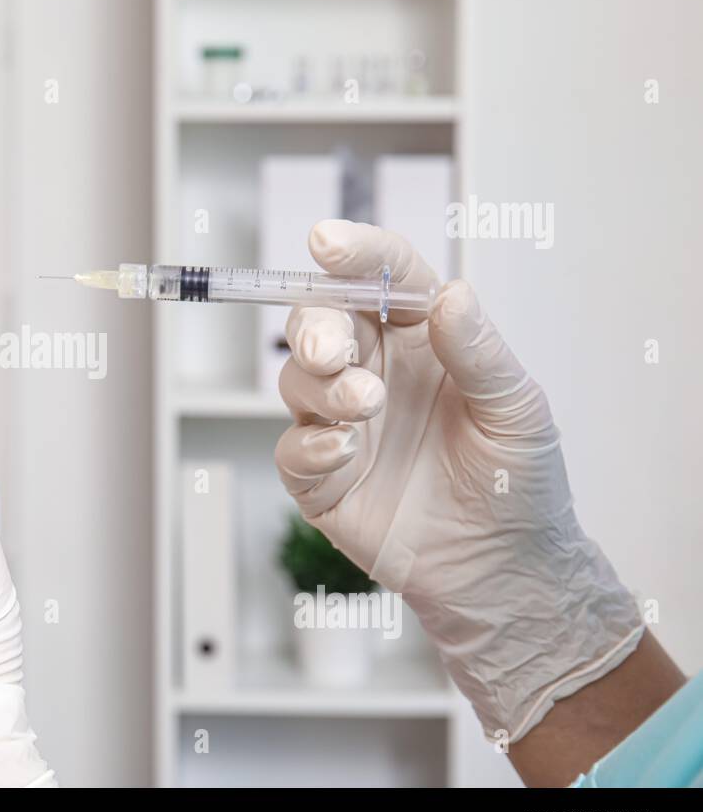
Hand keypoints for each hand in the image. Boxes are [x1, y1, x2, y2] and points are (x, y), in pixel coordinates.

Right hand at [275, 220, 642, 740]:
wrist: (504, 569)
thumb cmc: (519, 481)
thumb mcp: (518, 410)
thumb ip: (480, 352)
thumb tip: (452, 294)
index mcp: (423, 341)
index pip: (382, 278)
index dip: (354, 254)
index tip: (327, 242)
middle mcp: (375, 372)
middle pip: (320, 323)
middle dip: (315, 326)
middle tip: (332, 350)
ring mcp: (343, 424)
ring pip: (296, 379)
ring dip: (321, 385)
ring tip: (364, 405)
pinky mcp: (322, 477)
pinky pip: (292, 449)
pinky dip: (310, 443)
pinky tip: (344, 450)